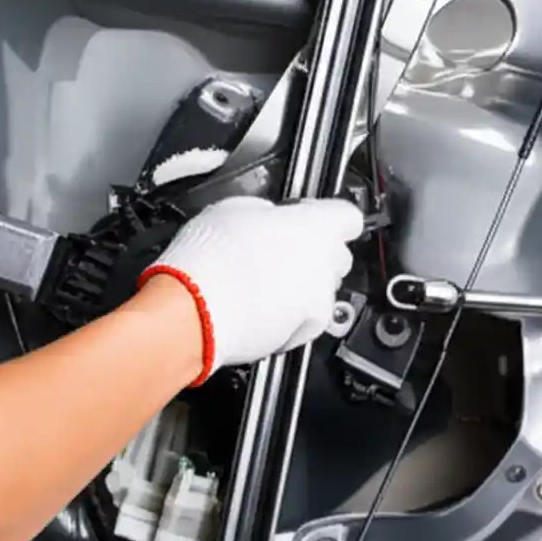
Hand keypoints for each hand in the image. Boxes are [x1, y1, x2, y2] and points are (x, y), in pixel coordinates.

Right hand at [141, 196, 362, 384]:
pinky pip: (307, 318)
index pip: (348, 216)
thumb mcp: (231, 209)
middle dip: (314, 253)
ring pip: (323, 289)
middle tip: (279, 250)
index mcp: (315, 226)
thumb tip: (268, 216)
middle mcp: (325, 264)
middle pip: (336, 255)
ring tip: (263, 282)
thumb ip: (265, 211)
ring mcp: (317, 301)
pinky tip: (260, 306)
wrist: (194, 311)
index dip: (327, 216)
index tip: (311, 218)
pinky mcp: (303, 332)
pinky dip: (292, 314)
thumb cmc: (208, 260)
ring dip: (303, 284)